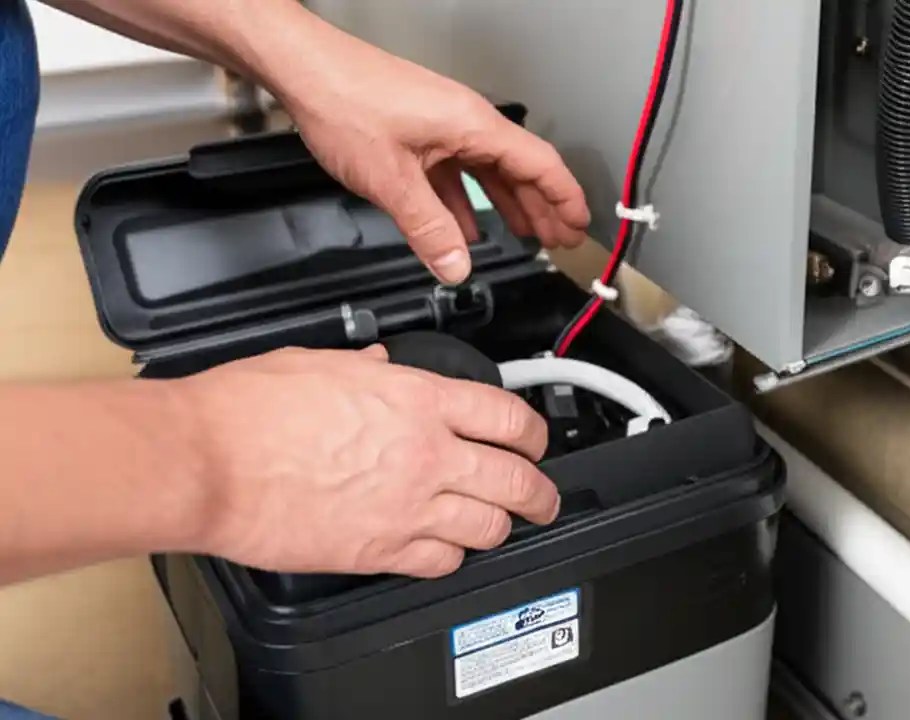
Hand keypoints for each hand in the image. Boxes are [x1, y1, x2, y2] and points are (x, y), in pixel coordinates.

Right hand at [176, 345, 557, 578]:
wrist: (207, 462)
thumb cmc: (248, 410)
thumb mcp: (317, 362)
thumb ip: (363, 367)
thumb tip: (378, 365)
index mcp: (416, 399)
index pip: (508, 416)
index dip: (534, 432)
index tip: (535, 441)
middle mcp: (425, 454)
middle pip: (517, 480)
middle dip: (540, 492)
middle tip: (543, 498)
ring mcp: (407, 507)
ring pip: (489, 528)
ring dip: (500, 528)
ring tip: (501, 527)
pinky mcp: (379, 551)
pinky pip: (441, 563)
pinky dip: (451, 559)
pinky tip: (446, 552)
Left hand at [273, 28, 590, 283]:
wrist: (302, 68)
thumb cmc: (344, 102)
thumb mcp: (391, 180)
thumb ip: (428, 229)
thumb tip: (456, 267)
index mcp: (473, 126)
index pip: (539, 164)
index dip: (565, 198)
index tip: (580, 225)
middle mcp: (465, 122)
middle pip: (520, 169)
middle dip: (543, 207)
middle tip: (561, 240)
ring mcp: (442, 125)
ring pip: (488, 171)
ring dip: (508, 205)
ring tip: (525, 237)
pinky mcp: (419, 131)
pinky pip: (455, 171)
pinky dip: (464, 203)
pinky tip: (462, 229)